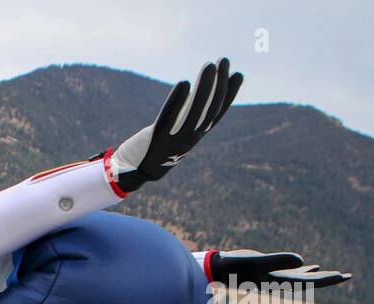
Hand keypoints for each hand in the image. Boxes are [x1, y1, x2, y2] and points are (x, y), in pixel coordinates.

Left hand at [112, 58, 243, 192]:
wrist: (135, 171)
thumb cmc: (154, 147)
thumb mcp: (174, 131)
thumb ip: (186, 114)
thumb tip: (198, 91)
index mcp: (195, 136)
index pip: (217, 113)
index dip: (229, 95)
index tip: (238, 74)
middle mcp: (189, 139)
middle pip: (209, 109)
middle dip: (219, 84)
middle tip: (223, 60)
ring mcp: (174, 140)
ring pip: (194, 112)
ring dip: (204, 87)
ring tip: (210, 64)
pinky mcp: (156, 140)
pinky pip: (169, 118)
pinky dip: (178, 101)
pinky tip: (184, 82)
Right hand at [209, 250, 350, 287]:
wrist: (217, 271)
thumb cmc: (233, 267)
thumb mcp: (256, 261)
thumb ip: (278, 261)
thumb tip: (304, 261)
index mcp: (279, 281)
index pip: (308, 282)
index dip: (325, 279)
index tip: (342, 276)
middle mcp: (280, 282)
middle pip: (309, 282)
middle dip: (327, 279)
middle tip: (347, 276)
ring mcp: (275, 277)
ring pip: (302, 278)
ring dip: (318, 276)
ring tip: (334, 274)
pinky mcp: (269, 271)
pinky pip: (292, 272)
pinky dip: (304, 269)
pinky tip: (310, 266)